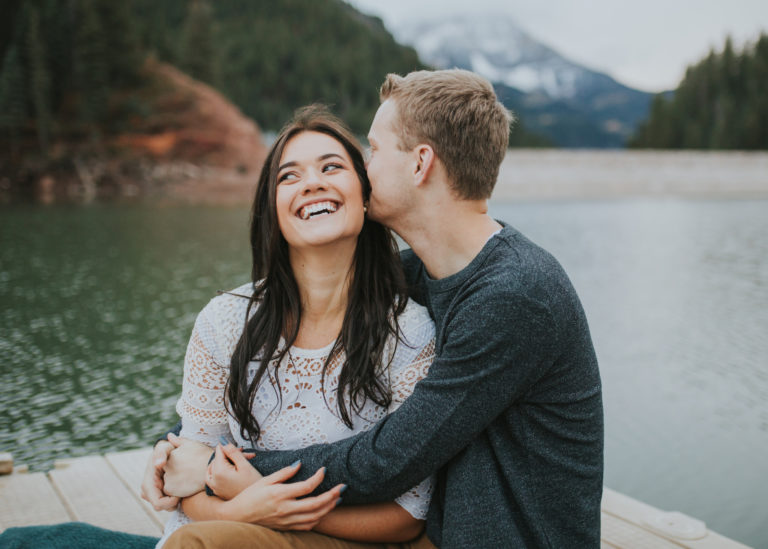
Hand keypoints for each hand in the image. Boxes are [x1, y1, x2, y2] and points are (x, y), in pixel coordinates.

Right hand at [140, 439, 178, 510]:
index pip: (158, 503)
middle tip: (183, 493)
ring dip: (174, 501)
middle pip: (161, 507)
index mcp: (148, 484)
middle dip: (173, 503)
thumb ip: (161, 454)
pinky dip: (175, 499)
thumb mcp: (164, 448)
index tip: (179, 495)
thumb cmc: (167, 449)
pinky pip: (168, 502)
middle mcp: (148, 490)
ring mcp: (153, 492)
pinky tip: (183, 490)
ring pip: (165, 506)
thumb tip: (158, 464)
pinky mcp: (160, 492)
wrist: (169, 450)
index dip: (170, 502)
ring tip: (183, 490)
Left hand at [162, 433, 213, 496]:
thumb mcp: (191, 444)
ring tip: (189, 478)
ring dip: (175, 481)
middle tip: (189, 471)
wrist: (213, 469)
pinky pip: (170, 491)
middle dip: (175, 472)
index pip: (167, 460)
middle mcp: (166, 466)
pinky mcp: (171, 489)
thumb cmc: (204, 455)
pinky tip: (188, 484)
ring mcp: (168, 478)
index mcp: (169, 454)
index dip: (177, 462)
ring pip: (168, 482)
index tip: (187, 463)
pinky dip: (177, 489)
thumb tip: (169, 435)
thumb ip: (178, 441)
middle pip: (167, 471)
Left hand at [206, 443, 260, 500]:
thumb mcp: (244, 465)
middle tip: (245, 456)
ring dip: (224, 462)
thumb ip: (233, 452)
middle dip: (230, 455)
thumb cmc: (252, 484)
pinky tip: (231, 471)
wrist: (254, 503)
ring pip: (214, 467)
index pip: (219, 451)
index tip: (241, 450)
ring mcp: (214, 487)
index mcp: (219, 472)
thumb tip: (223, 442)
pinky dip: (220, 471)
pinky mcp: (217, 491)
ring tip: (237, 462)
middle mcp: (213, 480)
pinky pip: (214, 477)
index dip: (231, 448)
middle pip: (218, 459)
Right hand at [224, 462, 344, 530]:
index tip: (324, 470)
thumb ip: (284, 473)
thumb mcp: (265, 480)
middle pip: (315, 504)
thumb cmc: (249, 495)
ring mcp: (286, 520)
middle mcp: (285, 509)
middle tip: (343, 487)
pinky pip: (306, 526)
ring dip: (328, 508)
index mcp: (280, 494)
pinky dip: (318, 519)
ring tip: (337, 499)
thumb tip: (299, 463)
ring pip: (314, 517)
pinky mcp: (286, 527)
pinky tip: (323, 512)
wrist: (237, 517)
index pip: (307, 487)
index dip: (319, 478)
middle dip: (332, 495)